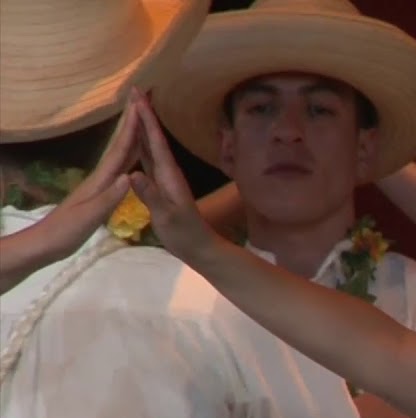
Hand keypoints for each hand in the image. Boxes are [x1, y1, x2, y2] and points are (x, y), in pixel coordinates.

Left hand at [13, 103, 140, 255]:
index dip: (132, 128)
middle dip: (131, 123)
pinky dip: (128, 157)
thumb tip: (130, 175)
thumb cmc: (67, 231)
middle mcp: (101, 178)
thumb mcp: (90, 216)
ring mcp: (99, 184)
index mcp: (101, 181)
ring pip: (120, 155)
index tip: (142, 106)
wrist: (46, 243)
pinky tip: (133, 155)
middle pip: (120, 146)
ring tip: (142, 120)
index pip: (120, 150)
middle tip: (141, 100)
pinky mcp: (99, 193)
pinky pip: (119, 168)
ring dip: (131, 136)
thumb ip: (110, 197)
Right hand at [125, 89, 215, 260]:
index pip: (155, 141)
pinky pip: (149, 159)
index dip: (146, 118)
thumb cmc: (184, 234)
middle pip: (154, 137)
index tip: (138, 96)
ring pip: (151, 146)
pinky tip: (137, 141)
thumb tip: (132, 174)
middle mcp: (168, 172)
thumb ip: (150, 196)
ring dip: (143, 126)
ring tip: (134, 107)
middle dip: (144, 114)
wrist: (200, 247)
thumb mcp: (166, 216)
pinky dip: (142, 145)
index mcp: (169, 175)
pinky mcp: (162, 186)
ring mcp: (166, 178)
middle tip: (135, 90)